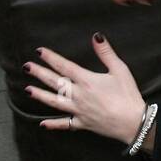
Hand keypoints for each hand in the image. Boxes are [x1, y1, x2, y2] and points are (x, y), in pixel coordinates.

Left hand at [24, 35, 146, 144]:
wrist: (133, 122)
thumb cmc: (128, 95)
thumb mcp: (120, 69)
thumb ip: (106, 52)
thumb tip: (96, 36)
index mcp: (87, 80)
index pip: (64, 66)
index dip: (51, 58)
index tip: (39, 52)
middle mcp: (79, 95)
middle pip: (55, 82)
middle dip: (40, 73)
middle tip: (27, 67)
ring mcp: (79, 110)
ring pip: (54, 102)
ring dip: (40, 95)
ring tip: (28, 90)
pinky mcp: (83, 123)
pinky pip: (65, 124)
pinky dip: (53, 124)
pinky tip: (42, 124)